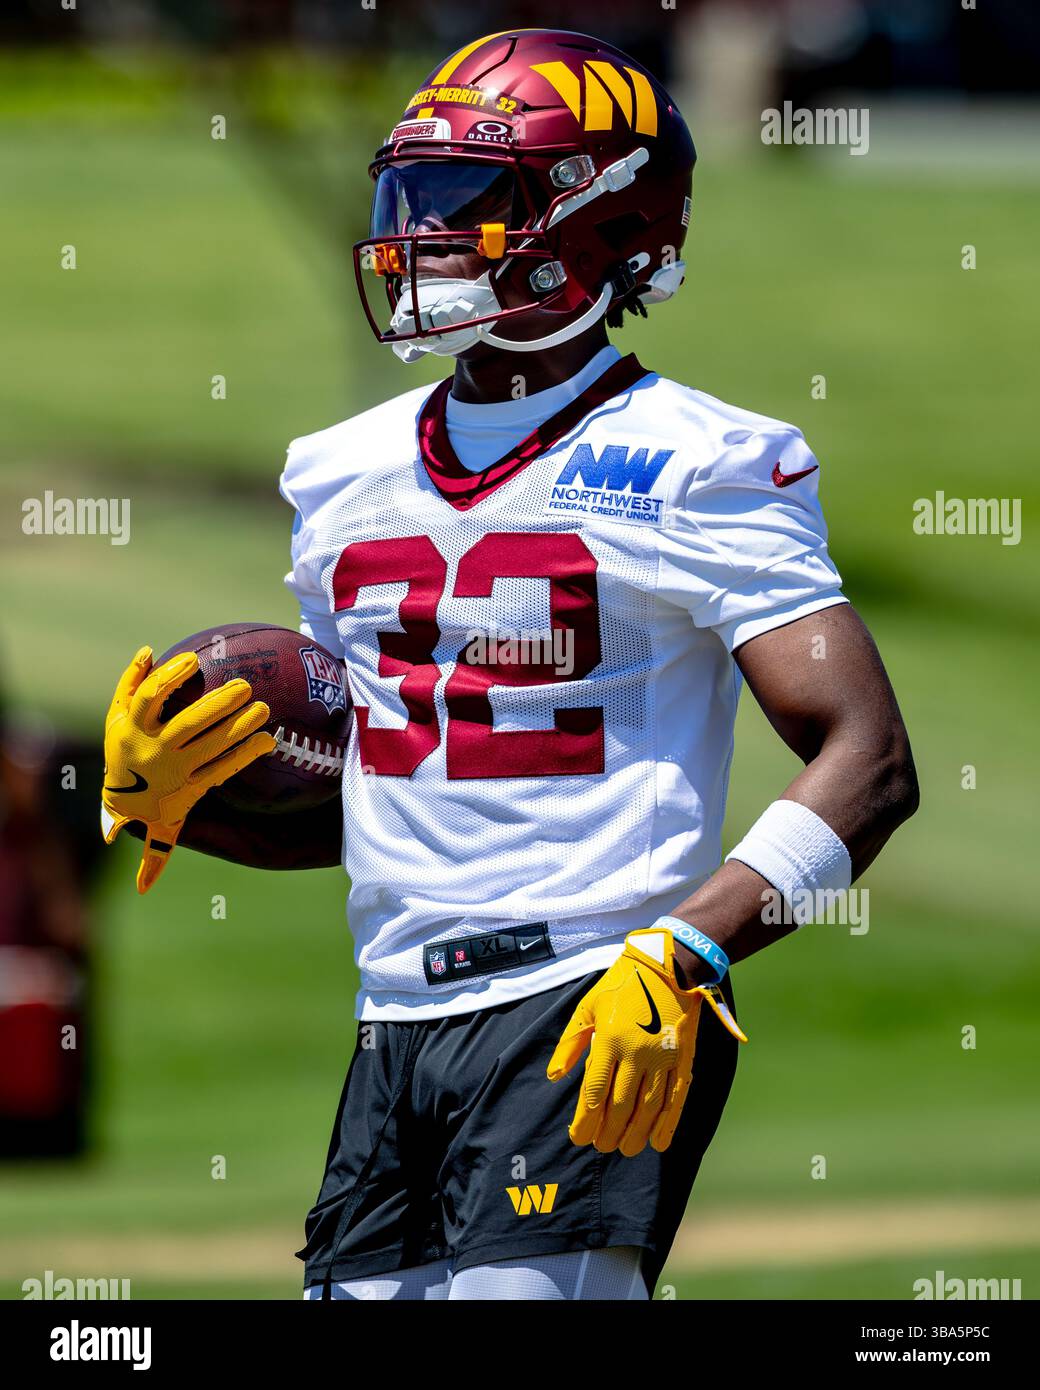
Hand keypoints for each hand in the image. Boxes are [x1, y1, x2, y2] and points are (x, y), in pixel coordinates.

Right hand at [101, 645, 274, 892]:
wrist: (129, 806)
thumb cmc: (126, 751)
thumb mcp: (116, 720)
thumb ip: (130, 684)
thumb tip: (147, 649)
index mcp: (133, 728)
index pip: (150, 696)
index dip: (171, 675)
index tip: (194, 659)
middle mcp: (154, 749)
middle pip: (189, 722)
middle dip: (219, 703)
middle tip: (245, 684)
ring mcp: (174, 770)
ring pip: (211, 745)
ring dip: (239, 726)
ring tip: (262, 708)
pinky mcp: (192, 788)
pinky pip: (222, 769)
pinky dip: (244, 755)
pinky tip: (266, 740)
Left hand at [547, 927, 746, 1156]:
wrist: (669, 964)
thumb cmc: (621, 984)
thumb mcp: (588, 1006)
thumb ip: (570, 1043)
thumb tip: (555, 1076)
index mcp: (609, 1039)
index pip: (594, 1092)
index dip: (586, 1120)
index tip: (578, 1137)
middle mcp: (636, 1052)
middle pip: (620, 1105)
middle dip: (609, 1131)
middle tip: (602, 1147)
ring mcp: (662, 1057)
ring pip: (648, 1107)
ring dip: (636, 1133)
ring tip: (626, 1149)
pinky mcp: (683, 1058)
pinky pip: (675, 1098)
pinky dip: (668, 1123)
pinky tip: (659, 1142)